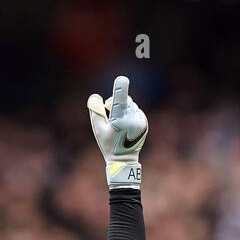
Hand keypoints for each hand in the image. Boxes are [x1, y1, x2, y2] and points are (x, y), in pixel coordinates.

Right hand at [87, 75, 146, 189]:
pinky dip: (131, 115)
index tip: (121, 79)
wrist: (123, 159)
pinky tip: (127, 127)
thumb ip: (95, 111)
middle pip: (125, 100)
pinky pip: (136, 111)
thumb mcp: (97, 129)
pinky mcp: (144, 122)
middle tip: (111, 117)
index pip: (119, 101)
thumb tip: (95, 97)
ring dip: (124, 110)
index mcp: (119, 121)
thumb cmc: (108, 144)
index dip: (120, 89)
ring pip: (131, 105)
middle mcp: (131, 120)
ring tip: (120, 125)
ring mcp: (140, 121)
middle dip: (117, 103)